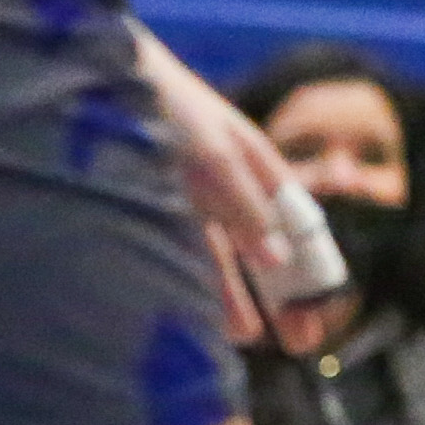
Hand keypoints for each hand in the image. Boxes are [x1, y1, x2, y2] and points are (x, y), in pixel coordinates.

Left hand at [137, 25, 334, 352]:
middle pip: (268, 247)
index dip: (316, 266)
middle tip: (301, 339)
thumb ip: (247, 209)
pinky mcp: (156, 211)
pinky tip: (203, 314)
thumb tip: (278, 258)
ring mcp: (193, 200)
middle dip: (287, 293)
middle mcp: (231, 186)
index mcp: (259, 166)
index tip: (323, 307)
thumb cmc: (169, 110)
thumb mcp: (217, 158)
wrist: (101, 84)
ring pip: (226, 258)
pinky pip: (187, 257)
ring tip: (250, 337)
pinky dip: (201, 286)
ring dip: (240, 297)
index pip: (301, 226)